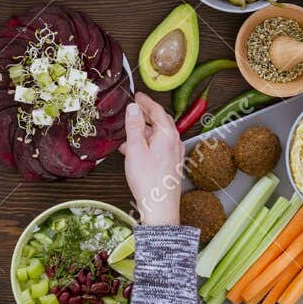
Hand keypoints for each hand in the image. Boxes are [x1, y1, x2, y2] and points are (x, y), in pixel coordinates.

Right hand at [119, 93, 182, 225]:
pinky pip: (159, 147)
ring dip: (144, 131)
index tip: (137, 95)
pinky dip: (147, 143)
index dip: (146, 102)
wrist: (160, 207)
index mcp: (167, 134)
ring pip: (158, 135)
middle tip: (133, 109)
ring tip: (127, 132)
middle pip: (160, 122)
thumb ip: (134, 127)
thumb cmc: (148, 180)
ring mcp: (174, 154)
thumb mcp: (135, 149)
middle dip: (146, 115)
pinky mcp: (171, 165)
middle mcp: (174, 142)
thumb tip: (133, 108)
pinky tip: (133, 150)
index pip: (157, 111)